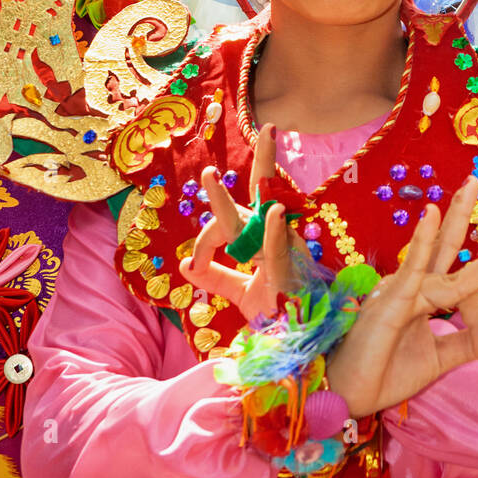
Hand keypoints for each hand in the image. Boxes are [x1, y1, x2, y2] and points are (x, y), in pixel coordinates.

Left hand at [179, 124, 301, 322]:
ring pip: (262, 218)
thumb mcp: (238, 293)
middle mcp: (274, 241)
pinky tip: (275, 211)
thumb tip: (184, 263)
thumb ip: (214, 276)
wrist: (294, 348)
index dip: (204, 241)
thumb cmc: (274, 315)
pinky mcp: (289, 274)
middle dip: (266, 160)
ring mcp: (284, 254)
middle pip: (266, 194)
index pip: (229, 225)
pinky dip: (275, 232)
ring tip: (228, 171)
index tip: (194, 265)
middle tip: (270, 128)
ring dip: (246, 195)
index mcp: (261, 242)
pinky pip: (279, 250)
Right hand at [326, 175, 477, 416]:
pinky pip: (412, 267)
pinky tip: (432, 215)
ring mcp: (400, 290)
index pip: (463, 289)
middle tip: (476, 179)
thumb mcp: (438, 358)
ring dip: (455, 219)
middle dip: (461, 213)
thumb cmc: (386, 373)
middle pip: (444, 244)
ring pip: (438, 254)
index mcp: (422, 296)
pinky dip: (423, 240)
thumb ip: (468, 341)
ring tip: (471, 188)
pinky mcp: (389, 300)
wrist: (350, 397)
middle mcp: (412, 286)